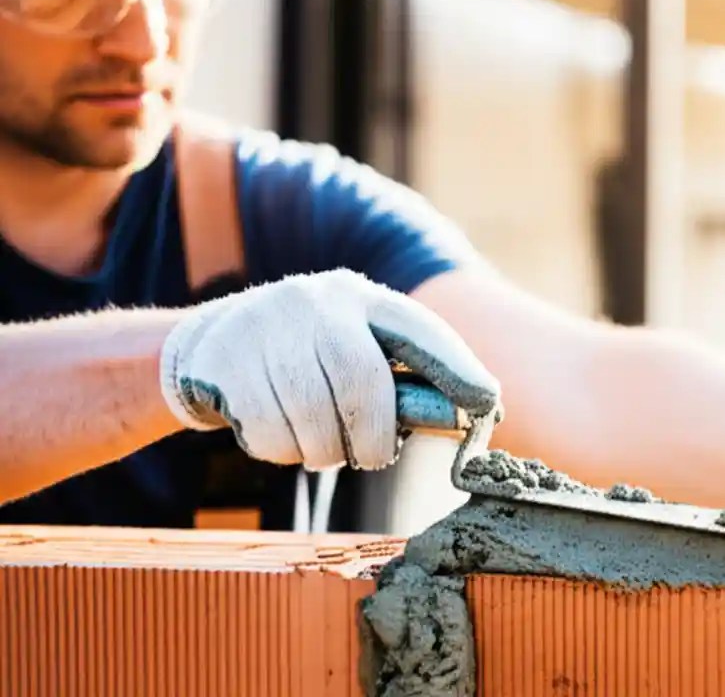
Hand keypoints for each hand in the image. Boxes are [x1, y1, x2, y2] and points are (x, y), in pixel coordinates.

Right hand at [159, 269, 499, 470]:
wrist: (208, 345)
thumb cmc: (308, 360)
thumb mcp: (356, 347)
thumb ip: (407, 376)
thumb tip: (483, 410)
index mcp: (361, 298)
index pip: (420, 331)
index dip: (457, 368)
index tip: (486, 402)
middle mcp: (316, 302)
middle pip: (362, 384)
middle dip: (373, 436)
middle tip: (372, 456)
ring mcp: (267, 327)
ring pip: (314, 417)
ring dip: (325, 451)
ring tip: (320, 444)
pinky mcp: (225, 362)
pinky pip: (271, 433)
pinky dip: (284, 451)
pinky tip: (282, 435)